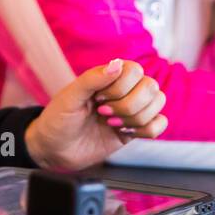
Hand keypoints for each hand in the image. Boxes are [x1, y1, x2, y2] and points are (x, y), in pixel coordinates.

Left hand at [24, 59, 167, 171]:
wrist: (55, 149)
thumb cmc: (58, 119)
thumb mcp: (70, 97)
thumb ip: (93, 78)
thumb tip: (117, 65)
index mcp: (109, 76)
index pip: (135, 70)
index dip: (120, 87)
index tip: (98, 99)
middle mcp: (124, 90)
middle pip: (151, 87)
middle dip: (128, 105)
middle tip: (103, 113)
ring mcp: (132, 109)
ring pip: (158, 103)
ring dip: (136, 117)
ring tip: (112, 123)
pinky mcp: (135, 129)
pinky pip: (160, 124)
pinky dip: (146, 130)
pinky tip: (125, 132)